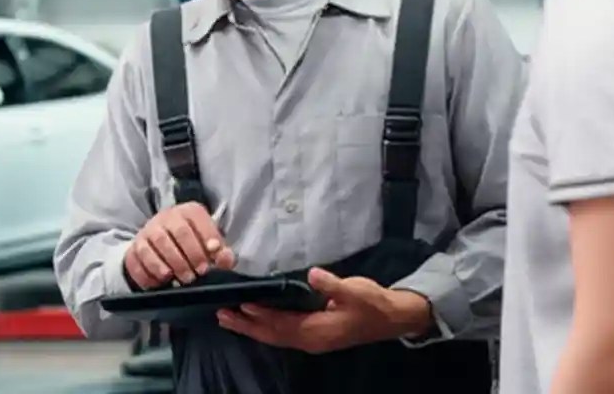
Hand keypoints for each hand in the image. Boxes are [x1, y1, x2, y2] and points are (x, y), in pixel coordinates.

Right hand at [124, 202, 235, 288]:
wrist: (163, 241)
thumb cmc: (192, 244)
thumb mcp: (209, 243)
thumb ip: (221, 252)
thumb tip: (226, 260)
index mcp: (188, 212)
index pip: (196, 219)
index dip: (205, 240)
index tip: (212, 259)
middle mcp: (165, 218)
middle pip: (176, 232)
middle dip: (189, 255)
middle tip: (198, 274)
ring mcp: (147, 232)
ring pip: (154, 245)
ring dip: (169, 265)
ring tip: (181, 279)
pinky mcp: (133, 249)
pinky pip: (136, 260)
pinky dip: (148, 274)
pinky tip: (161, 283)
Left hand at [216, 268, 432, 353]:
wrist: (392, 318)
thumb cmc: (373, 303)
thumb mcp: (354, 290)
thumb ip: (332, 284)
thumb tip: (313, 274)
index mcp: (317, 331)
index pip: (281, 324)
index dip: (260, 315)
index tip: (240, 305)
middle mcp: (310, 340)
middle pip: (272, 335)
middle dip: (246, 326)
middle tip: (221, 316)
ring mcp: (312, 340)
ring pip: (275, 337)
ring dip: (252, 328)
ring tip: (230, 319)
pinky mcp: (315, 335)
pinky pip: (283, 334)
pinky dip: (266, 328)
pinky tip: (256, 320)